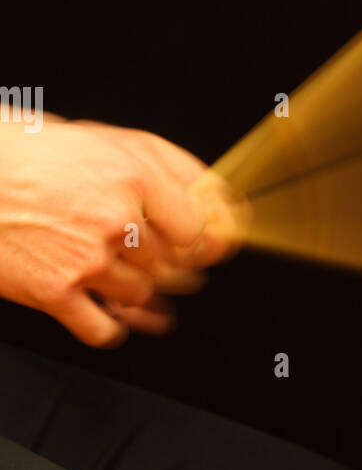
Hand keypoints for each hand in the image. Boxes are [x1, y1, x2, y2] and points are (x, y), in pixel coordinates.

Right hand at [0, 118, 243, 345]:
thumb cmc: (34, 153)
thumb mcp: (110, 138)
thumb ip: (173, 166)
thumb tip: (220, 199)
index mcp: (133, 177)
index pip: (198, 230)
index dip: (202, 242)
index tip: (203, 248)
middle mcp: (115, 219)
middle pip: (172, 266)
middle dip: (168, 266)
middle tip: (154, 258)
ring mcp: (85, 260)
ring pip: (141, 295)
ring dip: (136, 290)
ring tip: (118, 273)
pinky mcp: (54, 292)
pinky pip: (104, 331)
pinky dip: (111, 329)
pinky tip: (105, 311)